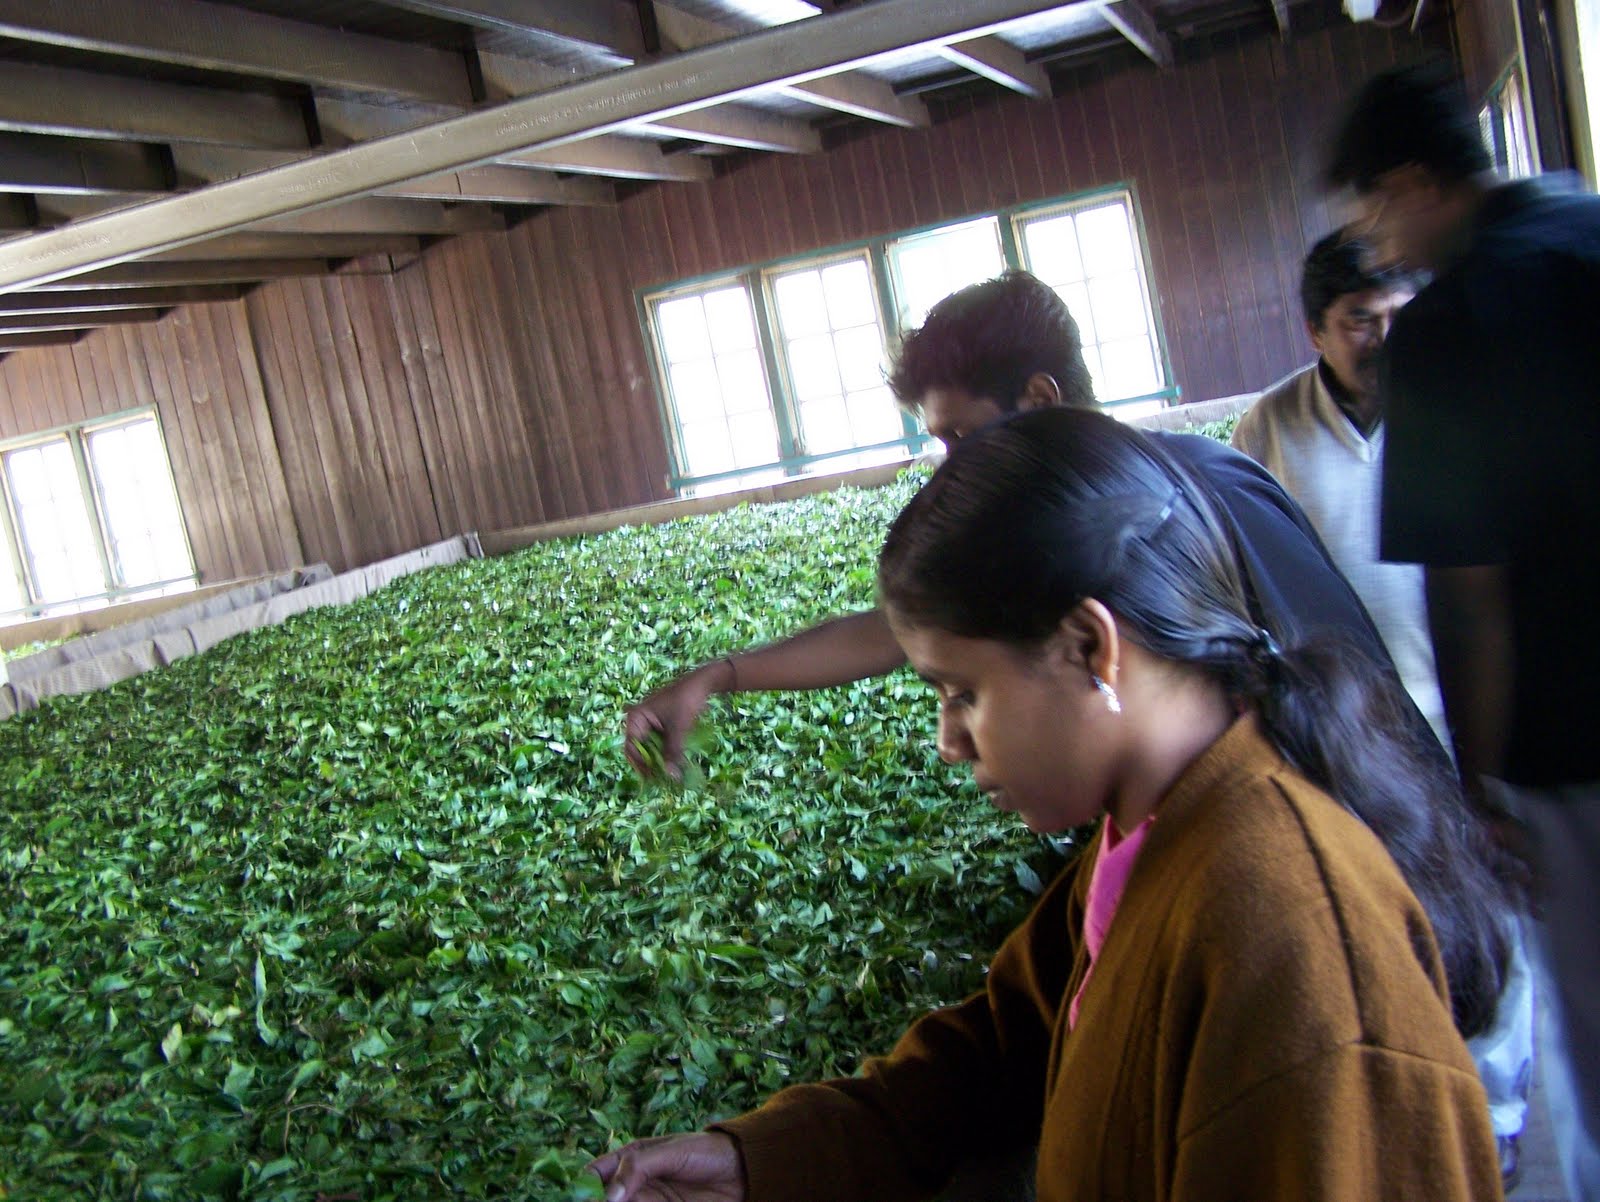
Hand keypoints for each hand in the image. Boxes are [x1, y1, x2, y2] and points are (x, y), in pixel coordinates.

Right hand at [588, 1132, 744, 1201]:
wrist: (741, 1172)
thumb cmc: (706, 1151)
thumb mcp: (670, 1152)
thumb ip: (638, 1168)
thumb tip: (608, 1197)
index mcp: (630, 1158)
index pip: (595, 1173)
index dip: (580, 1186)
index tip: (577, 1199)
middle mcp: (633, 1183)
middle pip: (603, 1199)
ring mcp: (647, 1201)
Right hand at [623, 662, 730, 778]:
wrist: (702, 683)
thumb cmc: (686, 701)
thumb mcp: (679, 729)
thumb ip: (673, 752)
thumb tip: (671, 776)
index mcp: (636, 718)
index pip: (631, 747)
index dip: (640, 764)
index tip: (651, 778)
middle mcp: (638, 721)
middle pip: (640, 749)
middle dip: (650, 764)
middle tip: (661, 780)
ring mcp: (649, 723)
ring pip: (650, 747)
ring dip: (658, 760)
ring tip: (668, 775)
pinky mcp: (660, 725)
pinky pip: (658, 743)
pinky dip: (665, 752)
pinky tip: (673, 763)